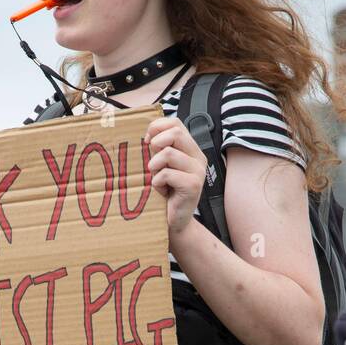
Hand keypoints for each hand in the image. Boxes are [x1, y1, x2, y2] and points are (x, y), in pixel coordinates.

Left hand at [144, 116, 207, 234]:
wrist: (175, 221)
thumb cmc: (166, 193)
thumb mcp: (161, 166)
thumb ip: (159, 149)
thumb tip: (148, 136)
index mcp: (190, 149)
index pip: (175, 123)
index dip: (157, 127)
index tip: (147, 142)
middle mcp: (198, 157)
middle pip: (175, 132)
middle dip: (156, 144)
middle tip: (151, 161)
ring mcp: (198, 171)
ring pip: (168, 153)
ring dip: (154, 166)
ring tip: (156, 179)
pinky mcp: (193, 185)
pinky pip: (167, 174)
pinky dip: (157, 182)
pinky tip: (162, 191)